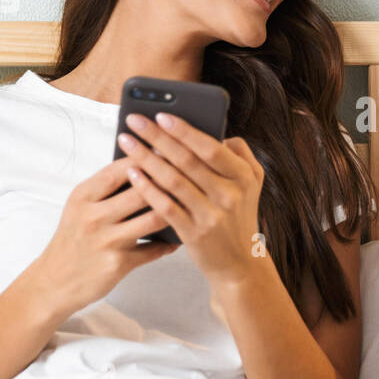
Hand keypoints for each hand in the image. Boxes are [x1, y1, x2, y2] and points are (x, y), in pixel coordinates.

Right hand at [31, 156, 180, 316]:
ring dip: (175, 210)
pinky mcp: (118, 264)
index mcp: (84, 196)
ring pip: (153, 219)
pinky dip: (170, 243)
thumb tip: (142, 162)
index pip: (120, 169)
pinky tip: (182, 236)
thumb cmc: (73, 239)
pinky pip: (154, 250)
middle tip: (193, 171)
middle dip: (169, 180)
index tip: (168, 145)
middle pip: (141, 191)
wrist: (54, 281)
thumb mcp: (80, 207)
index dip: (146, 156)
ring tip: (192, 202)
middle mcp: (93, 216)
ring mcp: (106, 241)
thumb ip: (106, 188)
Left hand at [117, 112, 265, 286]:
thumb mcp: (252, 184)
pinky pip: (165, 206)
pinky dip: (147, 188)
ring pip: (173, 180)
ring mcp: (212, 215)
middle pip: (187, 160)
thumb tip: (217, 133)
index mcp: (244, 176)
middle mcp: (230, 195)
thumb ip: (240, 155)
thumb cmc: (239, 217)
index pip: (211, 147)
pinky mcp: (194, 233)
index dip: (184, 130)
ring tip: (126, 142)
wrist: (240, 263)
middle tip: (134, 121)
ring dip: (145, 158)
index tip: (161, 115)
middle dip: (157, 137)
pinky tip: (132, 174)